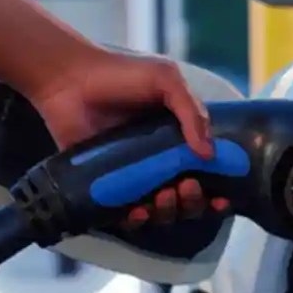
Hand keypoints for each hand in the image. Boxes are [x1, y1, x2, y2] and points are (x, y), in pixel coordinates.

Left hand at [28, 47, 231, 229]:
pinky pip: (124, 214)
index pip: (206, 174)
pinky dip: (136, 219)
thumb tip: (208, 154)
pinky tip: (139, 210)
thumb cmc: (118, 74)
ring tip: (165, 196)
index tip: (223, 197)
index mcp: (177, 139)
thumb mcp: (165, 80)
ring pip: (158, 210)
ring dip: (168, 211)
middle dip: (193, 202)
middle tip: (187, 187)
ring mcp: (131, 175)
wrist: (68, 79)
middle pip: (185, 199)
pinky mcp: (104, 185)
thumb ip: (192, 112)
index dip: (218, 190)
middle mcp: (157, 161)